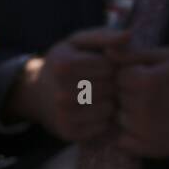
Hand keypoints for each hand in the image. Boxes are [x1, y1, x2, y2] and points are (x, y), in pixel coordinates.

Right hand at [2, 27, 130, 141]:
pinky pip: (102, 126)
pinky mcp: (68, 132)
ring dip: (110, 102)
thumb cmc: (67, 61)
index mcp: (63, 65)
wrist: (38, 93)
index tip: (106, 65)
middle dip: (113, 84)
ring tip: (100, 95)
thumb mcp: (80, 42)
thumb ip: (105, 36)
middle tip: (106, 82)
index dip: (113, 65)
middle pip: (110, 88)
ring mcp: (63, 114)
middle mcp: (61, 91)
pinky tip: (95, 110)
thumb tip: (129, 36)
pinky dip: (103, 119)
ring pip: (108, 109)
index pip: (110, 66)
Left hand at [109, 45, 168, 158]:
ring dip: (130, 114)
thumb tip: (105, 52)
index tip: (147, 77)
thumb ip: (134, 54)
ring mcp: (143, 130)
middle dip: (129, 94)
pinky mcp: (146, 148)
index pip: (117, 76)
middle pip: (117, 97)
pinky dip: (131, 135)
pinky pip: (122, 140)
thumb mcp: (168, 58)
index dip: (131, 75)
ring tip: (154, 111)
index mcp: (145, 81)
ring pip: (119, 118)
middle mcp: (141, 107)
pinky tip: (150, 127)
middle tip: (153, 95)